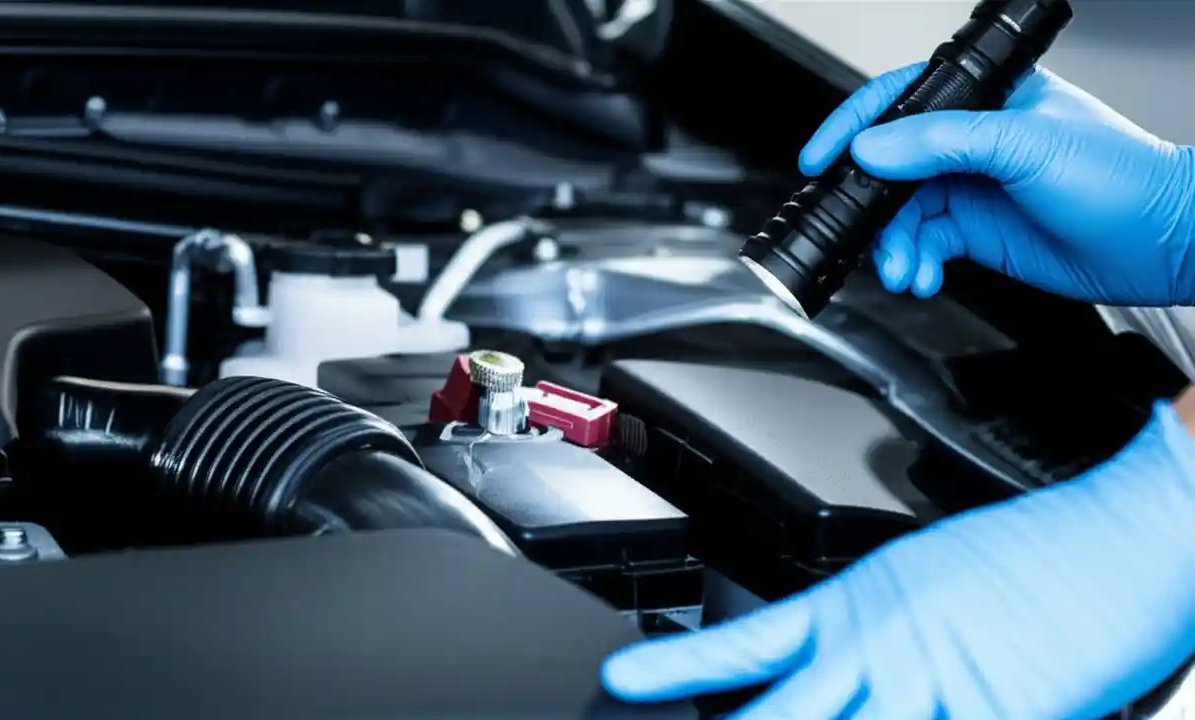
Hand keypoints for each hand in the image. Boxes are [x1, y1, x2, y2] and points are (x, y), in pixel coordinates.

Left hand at [602, 400, 1194, 718]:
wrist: (1118, 535)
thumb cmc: (1032, 553)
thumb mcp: (921, 579)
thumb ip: (870, 632)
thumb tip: (843, 675)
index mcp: (853, 606)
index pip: (744, 645)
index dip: (678, 671)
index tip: (625, 686)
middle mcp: (876, 649)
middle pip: (777, 712)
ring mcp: (929, 688)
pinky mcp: (990, 712)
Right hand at [800, 63, 1194, 305]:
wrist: (1163, 244)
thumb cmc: (1120, 178)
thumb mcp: (1023, 146)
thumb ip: (940, 143)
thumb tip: (872, 147)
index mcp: (984, 100)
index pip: (899, 100)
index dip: (853, 127)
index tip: (820, 158)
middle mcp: (972, 142)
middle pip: (891, 169)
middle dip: (873, 209)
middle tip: (864, 235)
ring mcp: (973, 188)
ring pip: (903, 215)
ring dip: (895, 247)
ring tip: (906, 271)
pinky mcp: (977, 232)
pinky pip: (925, 246)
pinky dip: (916, 264)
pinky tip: (923, 277)